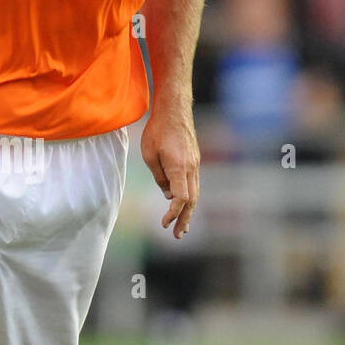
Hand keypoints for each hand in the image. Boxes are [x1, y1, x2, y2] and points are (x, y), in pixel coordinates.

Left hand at [140, 103, 199, 237]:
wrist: (175, 109)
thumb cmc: (157, 130)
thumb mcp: (149, 155)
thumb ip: (159, 177)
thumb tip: (168, 194)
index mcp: (179, 167)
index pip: (180, 198)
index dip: (173, 214)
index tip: (164, 224)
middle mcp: (191, 168)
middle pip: (192, 200)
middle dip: (185, 220)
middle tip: (178, 236)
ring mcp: (195, 164)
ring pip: (195, 193)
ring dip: (189, 211)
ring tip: (184, 227)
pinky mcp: (194, 160)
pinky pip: (193, 184)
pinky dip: (190, 197)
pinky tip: (183, 205)